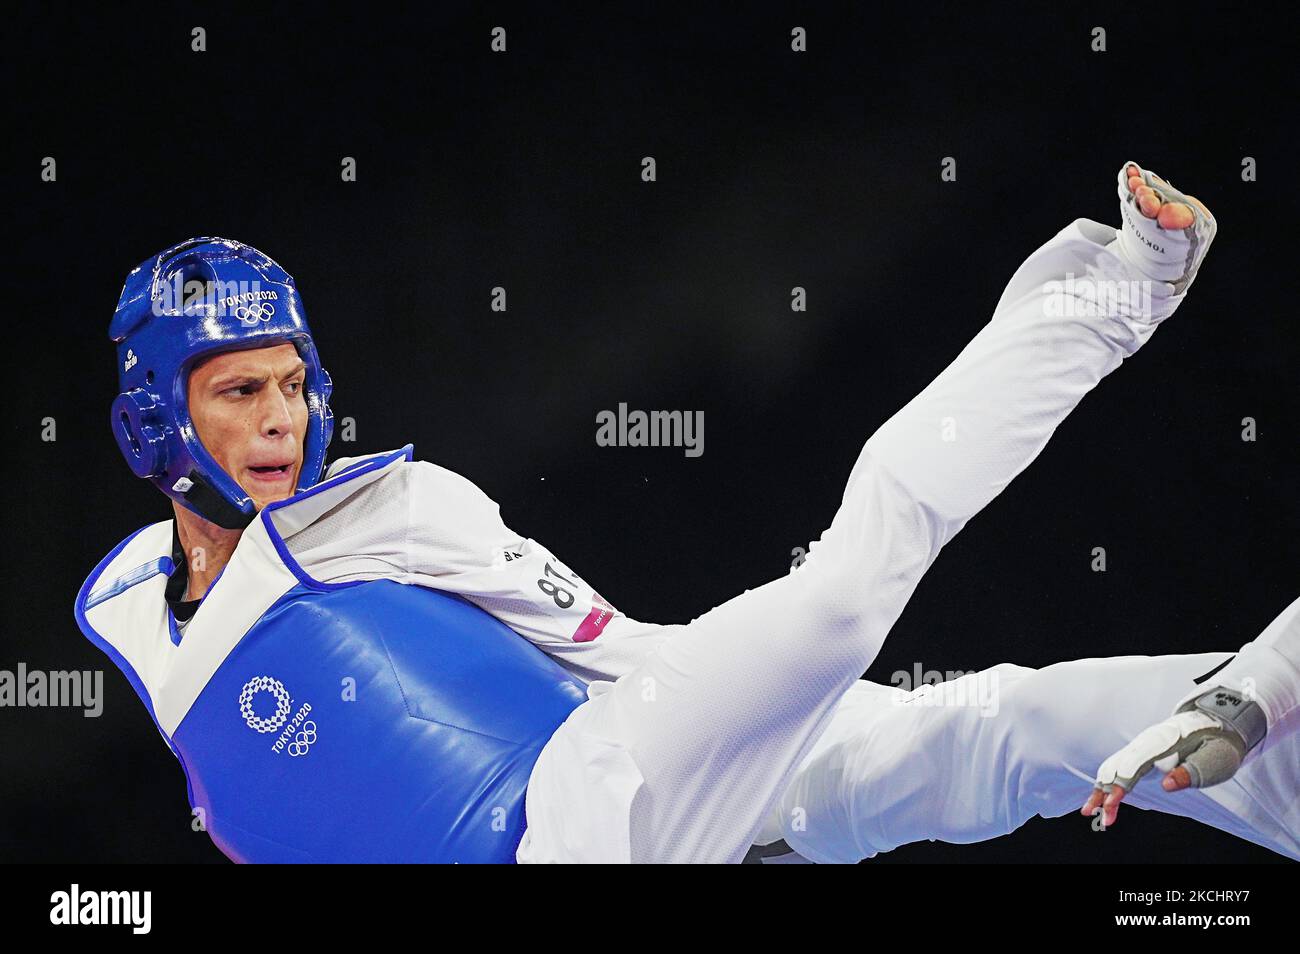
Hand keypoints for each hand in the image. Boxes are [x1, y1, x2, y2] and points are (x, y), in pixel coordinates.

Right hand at [1080, 687, 1264, 827]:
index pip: (1133, 766)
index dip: (1120, 785)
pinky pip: (1120, 767)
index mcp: (1161, 743)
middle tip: (1092, 814)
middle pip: (1117, 767)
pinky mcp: (1142, 753)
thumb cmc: (1216, 743)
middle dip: (1103, 791)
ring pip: (1114, 768)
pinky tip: (1100, 796)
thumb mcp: (1212, 759)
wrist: (1216, 722)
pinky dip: (1108, 783)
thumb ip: (1189, 772)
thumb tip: (1165, 785)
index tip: (1109, 804)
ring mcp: (1141, 747)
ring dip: (1101, 789)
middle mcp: (1145, 744)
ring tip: (1088, 811)